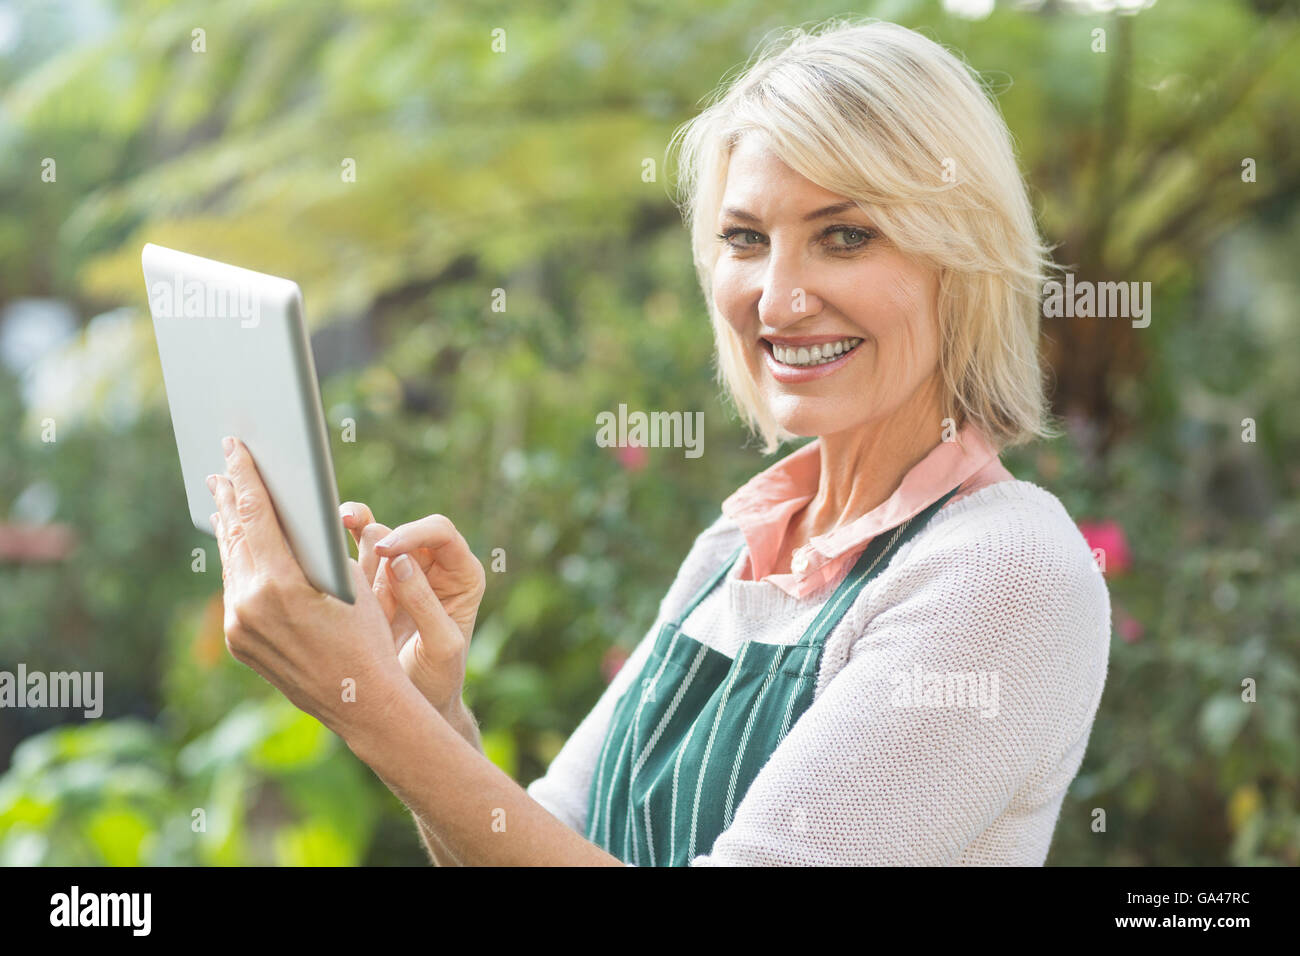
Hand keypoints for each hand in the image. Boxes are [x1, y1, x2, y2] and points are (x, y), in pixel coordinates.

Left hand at [206, 437, 407, 741]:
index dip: (245, 476)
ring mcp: (239, 627)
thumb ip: (313, 545)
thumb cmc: (368, 634)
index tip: (234, 447)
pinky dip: (238, 562)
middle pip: (236, 535)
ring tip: (225, 500)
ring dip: (230, 529)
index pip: (256, 514)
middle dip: (231, 498)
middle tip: (222, 465)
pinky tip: (239, 546)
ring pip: (232, 563)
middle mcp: (249, 605)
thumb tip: (287, 514)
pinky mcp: (238, 642)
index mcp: (279, 583)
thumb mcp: (350, 579)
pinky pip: (235, 589)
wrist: (362, 700)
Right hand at [338, 500, 485, 720]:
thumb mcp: (440, 646)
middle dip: (380, 548)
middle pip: (403, 529)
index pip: (440, 532)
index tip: (386, 551)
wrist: (413, 704)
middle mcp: (433, 565)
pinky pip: (355, 551)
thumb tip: (398, 561)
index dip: (412, 534)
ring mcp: (401, 570)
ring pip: (374, 536)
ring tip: (355, 586)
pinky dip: (338, 547)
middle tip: (366, 580)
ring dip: (357, 553)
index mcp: (462, 574)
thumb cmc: (437, 678)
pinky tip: (322, 546)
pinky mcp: (372, 579)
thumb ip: (424, 603)